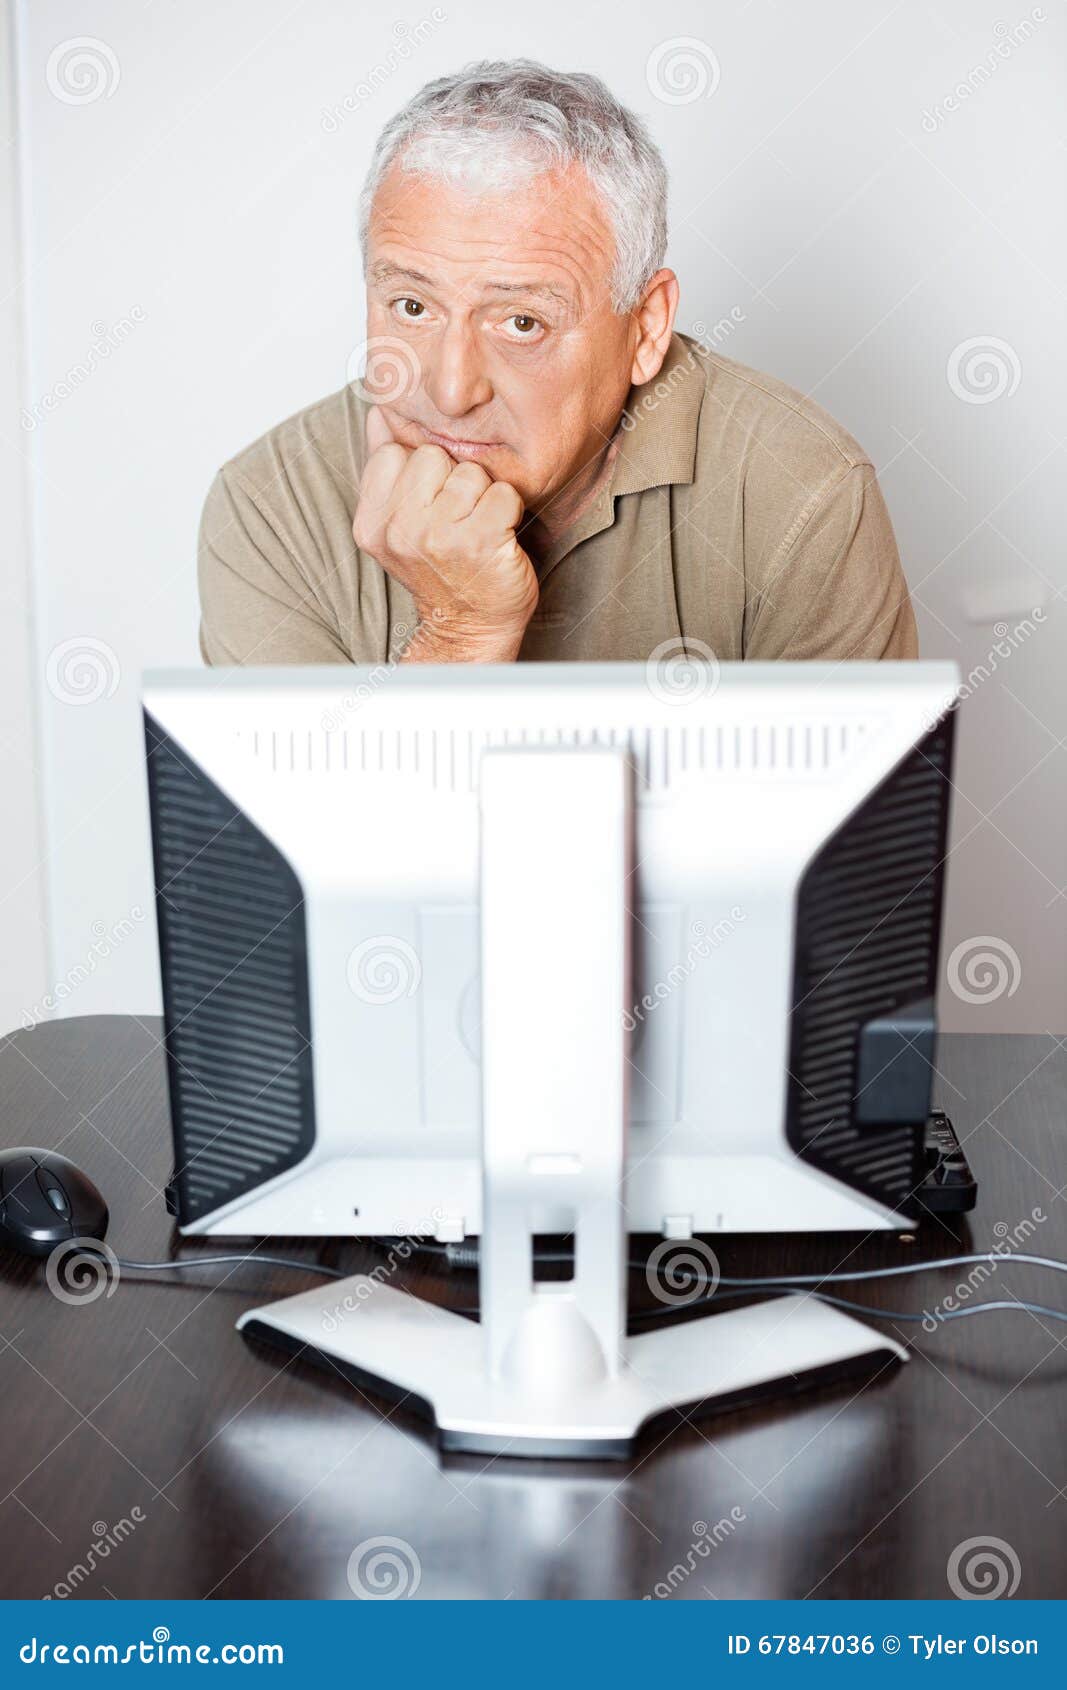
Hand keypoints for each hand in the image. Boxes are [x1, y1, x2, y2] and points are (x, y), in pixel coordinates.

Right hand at [353, 406, 537, 661]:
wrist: (469, 627)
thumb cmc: (441, 571)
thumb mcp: (400, 522)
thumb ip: (385, 467)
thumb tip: (378, 413)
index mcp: (373, 522)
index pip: (395, 453)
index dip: (421, 472)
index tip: (430, 505)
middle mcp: (400, 530)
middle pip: (435, 456)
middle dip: (453, 480)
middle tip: (457, 520)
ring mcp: (439, 537)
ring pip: (470, 472)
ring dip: (483, 497)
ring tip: (477, 528)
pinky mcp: (480, 542)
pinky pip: (502, 492)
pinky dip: (508, 510)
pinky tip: (497, 535)